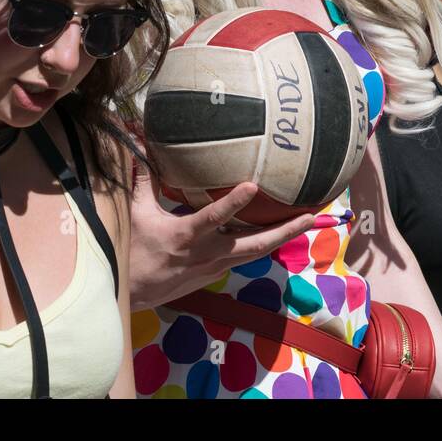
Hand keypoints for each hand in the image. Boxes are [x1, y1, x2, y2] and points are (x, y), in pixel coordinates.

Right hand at [128, 177, 316, 310]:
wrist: (131, 295)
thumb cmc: (132, 251)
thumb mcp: (134, 214)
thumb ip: (143, 179)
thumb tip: (139, 145)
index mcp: (186, 236)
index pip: (213, 217)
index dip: (233, 203)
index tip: (253, 186)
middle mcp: (207, 253)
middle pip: (254, 243)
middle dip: (285, 230)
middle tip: (310, 216)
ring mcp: (214, 266)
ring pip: (256, 253)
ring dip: (282, 237)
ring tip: (305, 222)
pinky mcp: (215, 274)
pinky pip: (244, 257)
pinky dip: (262, 245)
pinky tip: (275, 234)